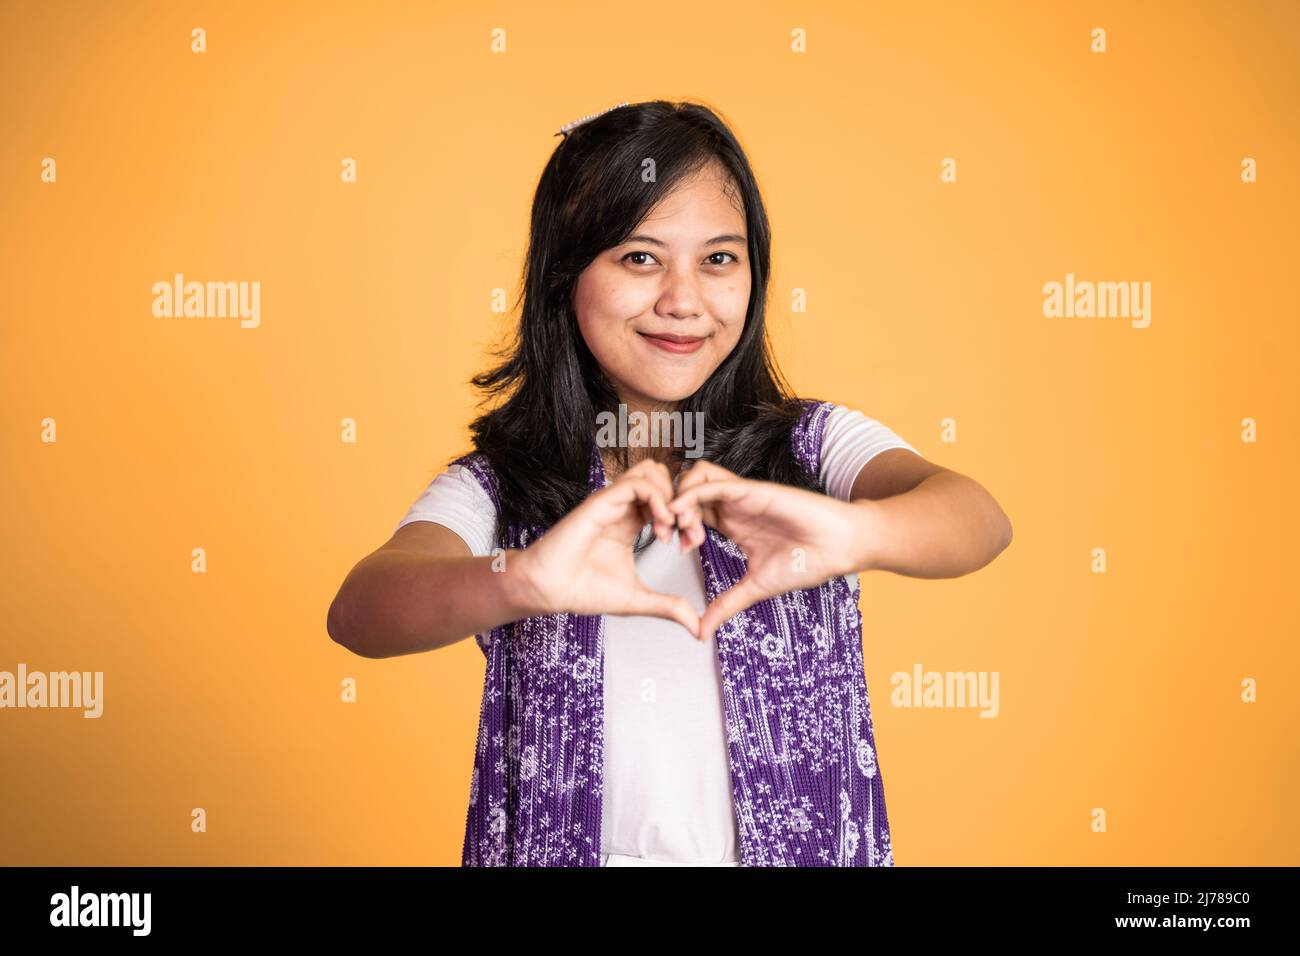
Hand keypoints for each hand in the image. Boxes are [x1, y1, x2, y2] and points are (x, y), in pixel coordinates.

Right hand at [512, 459, 705, 637]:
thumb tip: (697, 627)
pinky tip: (661, 524)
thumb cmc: (582, 590)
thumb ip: (668, 607)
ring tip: (671, 526)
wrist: (548, 589)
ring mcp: (613, 502)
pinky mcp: (602, 501)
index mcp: (631, 523)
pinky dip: (657, 498)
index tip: (691, 543)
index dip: (688, 518)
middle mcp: (623, 508)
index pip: (669, 502)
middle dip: (684, 502)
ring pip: (653, 473)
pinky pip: (638, 483)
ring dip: (671, 496)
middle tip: (686, 532)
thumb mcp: (637, 599)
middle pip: (665, 480)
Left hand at [669, 461, 864, 642]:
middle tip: (668, 536)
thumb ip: (726, 605)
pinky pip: (714, 483)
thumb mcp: (755, 588)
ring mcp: (742, 496)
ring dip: (679, 497)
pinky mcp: (753, 489)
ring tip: (677, 525)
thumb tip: (700, 632)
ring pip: (695, 478)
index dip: (674, 526)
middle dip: (669, 510)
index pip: (690, 513)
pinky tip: (681, 512)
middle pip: (686, 491)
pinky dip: (693, 493)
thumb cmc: (807, 562)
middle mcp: (733, 506)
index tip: (671, 548)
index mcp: (732, 524)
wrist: (840, 548)